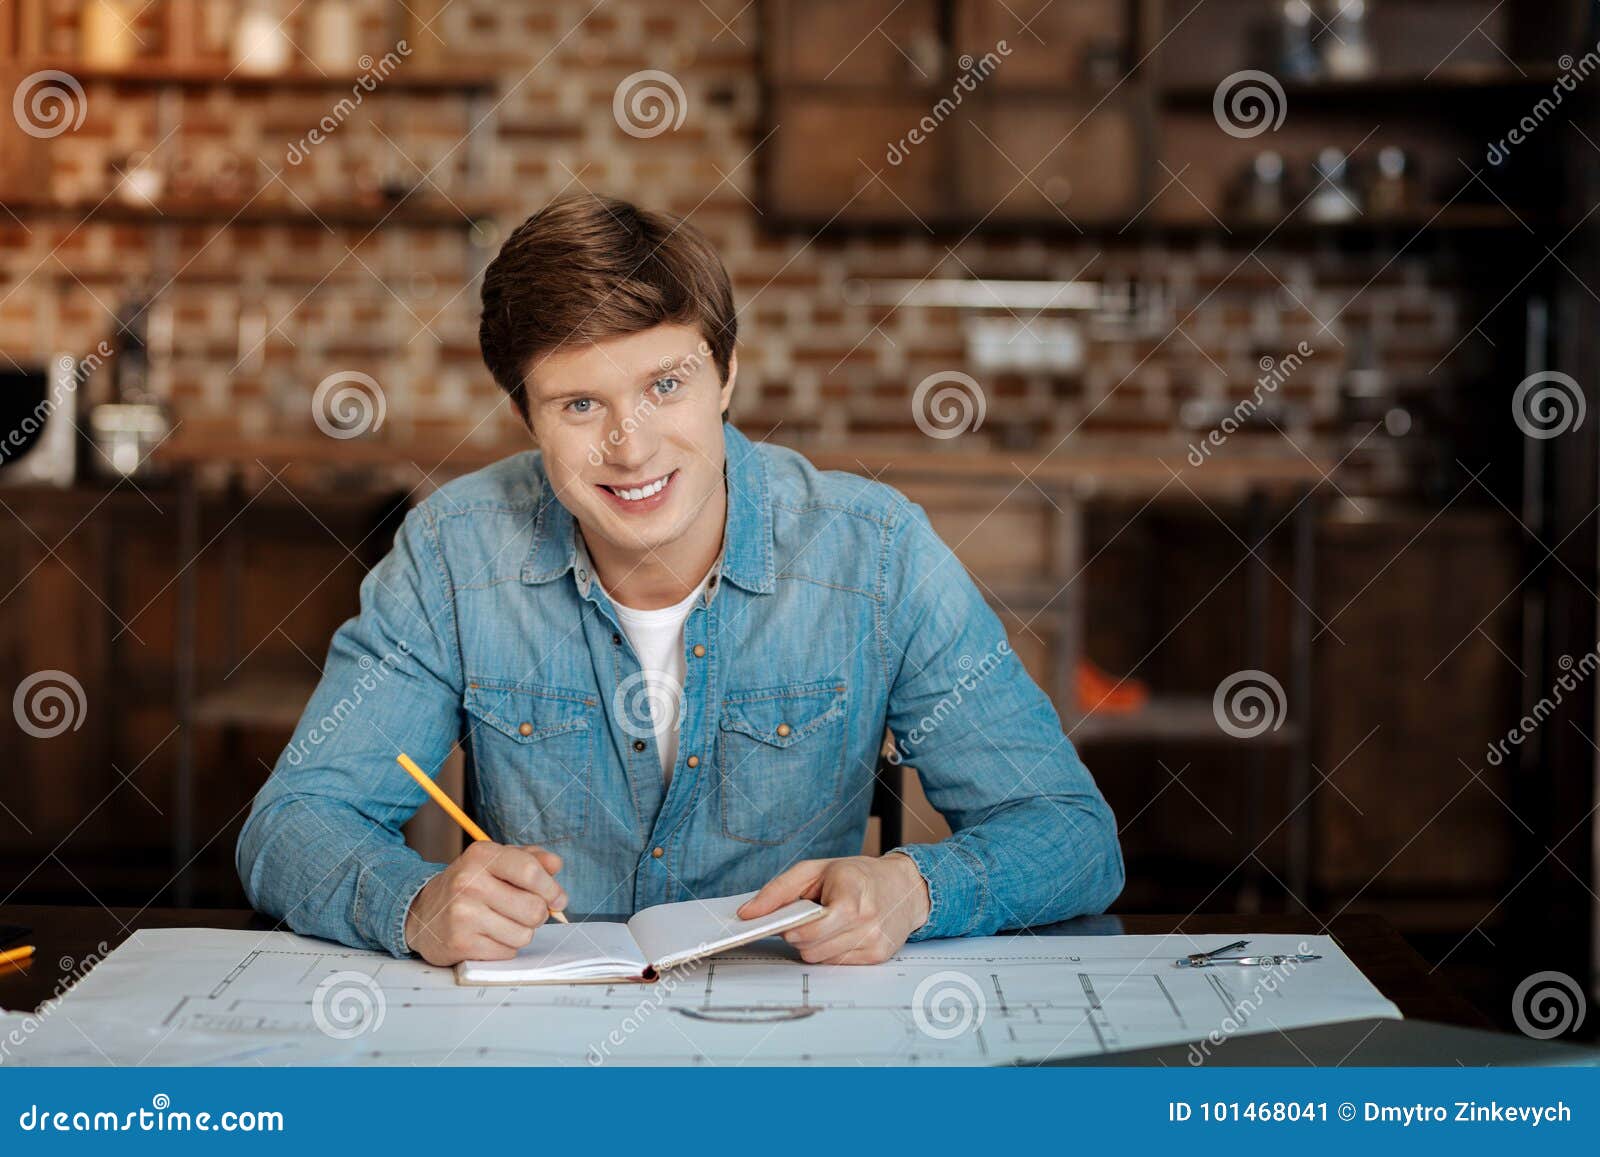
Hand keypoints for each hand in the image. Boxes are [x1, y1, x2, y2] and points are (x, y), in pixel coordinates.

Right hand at [404, 841, 566, 965]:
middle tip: (524, 911)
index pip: (530, 871)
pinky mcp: (460, 943)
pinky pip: (507, 952)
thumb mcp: (496, 862)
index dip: (552, 889)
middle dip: (538, 914)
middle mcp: (469, 882)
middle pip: (533, 908)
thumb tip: (556, 865)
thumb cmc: (469, 885)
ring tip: (502, 922)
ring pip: (524, 934)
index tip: (558, 899)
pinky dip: (505, 947)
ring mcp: (463, 914)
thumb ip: (530, 858)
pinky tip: (489, 936)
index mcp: (482, 855)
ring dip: (521, 932)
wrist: (422, 912)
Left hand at [736, 853, 929, 964]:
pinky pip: (837, 964)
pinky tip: (841, 933)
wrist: (904, 887)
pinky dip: (832, 951)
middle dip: (801, 936)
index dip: (792, 928)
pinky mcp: (878, 957)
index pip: (809, 929)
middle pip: (811, 948)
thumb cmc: (857, 875)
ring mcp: (874, 942)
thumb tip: (747, 913)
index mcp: (851, 895)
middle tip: (808, 917)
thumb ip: (778, 891)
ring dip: (815, 945)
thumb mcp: (815, 870)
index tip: (786, 923)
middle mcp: (867, 921)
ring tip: (826, 923)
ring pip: (821, 959)